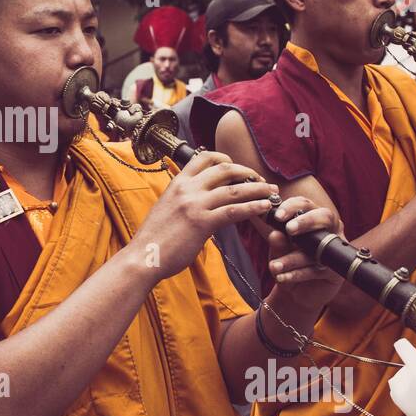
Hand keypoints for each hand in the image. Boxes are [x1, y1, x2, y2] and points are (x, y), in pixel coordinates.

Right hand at [135, 150, 276, 278]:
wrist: (143, 257)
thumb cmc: (154, 238)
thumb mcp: (167, 208)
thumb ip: (184, 200)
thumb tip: (202, 202)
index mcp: (177, 183)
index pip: (204, 158)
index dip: (224, 159)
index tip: (236, 167)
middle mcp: (187, 189)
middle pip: (224, 169)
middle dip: (247, 172)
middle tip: (259, 180)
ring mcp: (195, 204)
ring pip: (235, 189)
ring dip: (257, 189)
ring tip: (271, 192)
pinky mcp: (203, 223)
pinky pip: (234, 211)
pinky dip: (253, 207)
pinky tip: (264, 208)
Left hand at [265, 196, 344, 304]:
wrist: (296, 292)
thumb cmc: (288, 262)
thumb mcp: (279, 251)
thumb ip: (278, 243)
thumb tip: (275, 235)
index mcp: (312, 218)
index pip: (306, 204)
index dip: (292, 207)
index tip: (277, 215)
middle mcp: (329, 230)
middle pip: (325, 216)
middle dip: (306, 221)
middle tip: (289, 229)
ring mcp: (335, 250)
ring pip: (316, 249)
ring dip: (293, 258)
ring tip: (274, 266)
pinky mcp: (335, 272)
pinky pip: (315, 270)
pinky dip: (296, 274)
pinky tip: (282, 277)